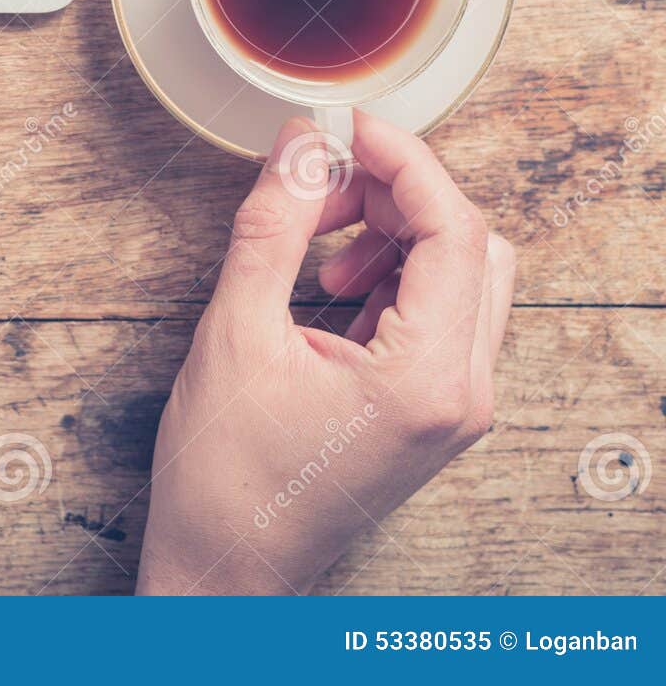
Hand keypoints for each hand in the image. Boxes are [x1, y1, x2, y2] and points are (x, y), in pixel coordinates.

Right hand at [136, 111, 514, 594]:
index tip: (345, 128)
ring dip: (393, 235)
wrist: (225, 565)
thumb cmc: (226, 473)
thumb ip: (273, 227)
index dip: (402, 160)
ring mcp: (454, 406)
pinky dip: (391, 277)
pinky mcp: (432, 411)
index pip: (453, 228)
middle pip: (469, 245)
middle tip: (319, 182)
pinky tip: (327, 285)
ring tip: (314, 242)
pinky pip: (439, 315)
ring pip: (461, 276)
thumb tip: (300, 147)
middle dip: (395, 195)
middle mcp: (463, 393)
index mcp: (429, 377)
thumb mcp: (236, 331)